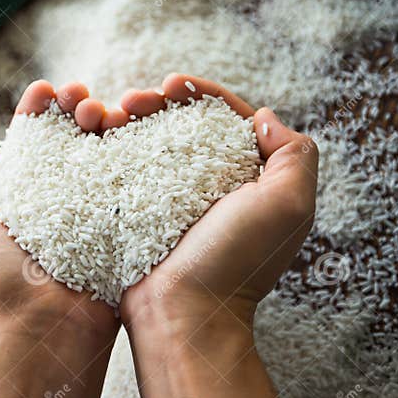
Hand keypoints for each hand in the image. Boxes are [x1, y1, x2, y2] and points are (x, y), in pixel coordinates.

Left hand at [0, 79, 133, 334]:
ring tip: (101, 111)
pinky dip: (135, 143)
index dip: (39, 109)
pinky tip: (133, 122)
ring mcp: (97, 204)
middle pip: (73, 135)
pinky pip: (135, 172)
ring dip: (105, 117)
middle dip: (76, 106)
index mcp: (25, 193)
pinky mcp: (126, 216)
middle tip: (78, 97)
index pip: (33, 138)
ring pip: (106, 146)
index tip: (45, 90)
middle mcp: (62, 195)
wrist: (46, 324)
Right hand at [116, 74, 313, 397]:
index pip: (229, 117)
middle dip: (160, 102)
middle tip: (134, 99)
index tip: (172, 84)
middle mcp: (215, 184)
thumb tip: (264, 119)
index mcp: (251, 177)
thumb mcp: (289, 206)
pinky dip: (117, 147)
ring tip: (111, 114)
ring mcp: (176, 198)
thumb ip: (295, 154)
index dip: (202, 93)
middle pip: (187, 124)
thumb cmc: (237, 261)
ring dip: (133, 119)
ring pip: (154, 142)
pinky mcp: (143, 212)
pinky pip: (130, 168)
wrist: (182, 313)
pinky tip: (102, 136)